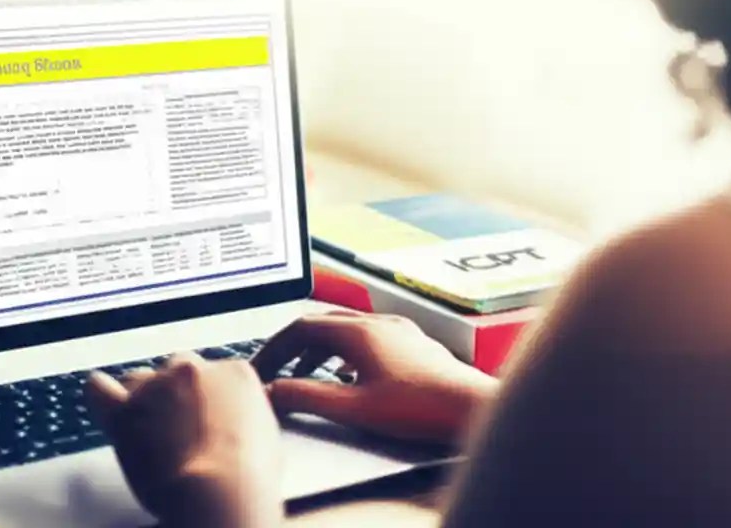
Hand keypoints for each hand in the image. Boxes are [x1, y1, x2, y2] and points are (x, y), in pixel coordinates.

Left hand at [87, 354, 282, 527]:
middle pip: (179, 369)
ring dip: (144, 397)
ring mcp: (156, 387)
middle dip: (179, 392)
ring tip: (150, 426)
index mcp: (233, 373)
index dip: (211, 398)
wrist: (219, 490)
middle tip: (183, 425)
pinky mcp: (125, 411)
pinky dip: (101, 393)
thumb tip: (237, 421)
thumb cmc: (247, 475)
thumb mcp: (265, 434)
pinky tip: (105, 398)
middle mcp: (194, 370)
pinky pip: (100, 388)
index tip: (210, 418)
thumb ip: (245, 414)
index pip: (217, 373)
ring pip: (141, 379)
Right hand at [252, 311, 499, 445]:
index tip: (261, 366)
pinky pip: (366, 337)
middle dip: (293, 345)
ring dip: (318, 347)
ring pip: (346, 329)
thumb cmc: (420, 406)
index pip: (301, 326)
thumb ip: (308, 397)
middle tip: (276, 366)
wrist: (470, 407)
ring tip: (304, 371)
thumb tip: (273, 391)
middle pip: (322, 323)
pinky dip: (344, 351)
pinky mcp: (412, 344)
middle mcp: (378, 323)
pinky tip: (347, 374)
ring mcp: (398, 331)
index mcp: (359, 331)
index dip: (274, 346)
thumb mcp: (353, 407)